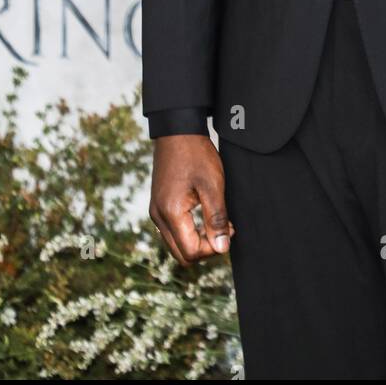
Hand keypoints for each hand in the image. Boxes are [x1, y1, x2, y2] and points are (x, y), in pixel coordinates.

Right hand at [149, 134, 233, 265]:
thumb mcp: (212, 185)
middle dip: (205, 248)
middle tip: (224, 230)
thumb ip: (217, 219)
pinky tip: (205, 215)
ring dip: (197, 240)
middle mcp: (158, 216)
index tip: (229, 231)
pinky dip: (189, 230)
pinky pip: (173, 230)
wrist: (177, 130)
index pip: (190, 252)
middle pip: (181, 254)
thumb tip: (222, 248)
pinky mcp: (158, 205)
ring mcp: (156, 211)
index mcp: (170, 213)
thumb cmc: (196, 154)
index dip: (212, 249)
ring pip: (176, 244)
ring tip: (217, 221)